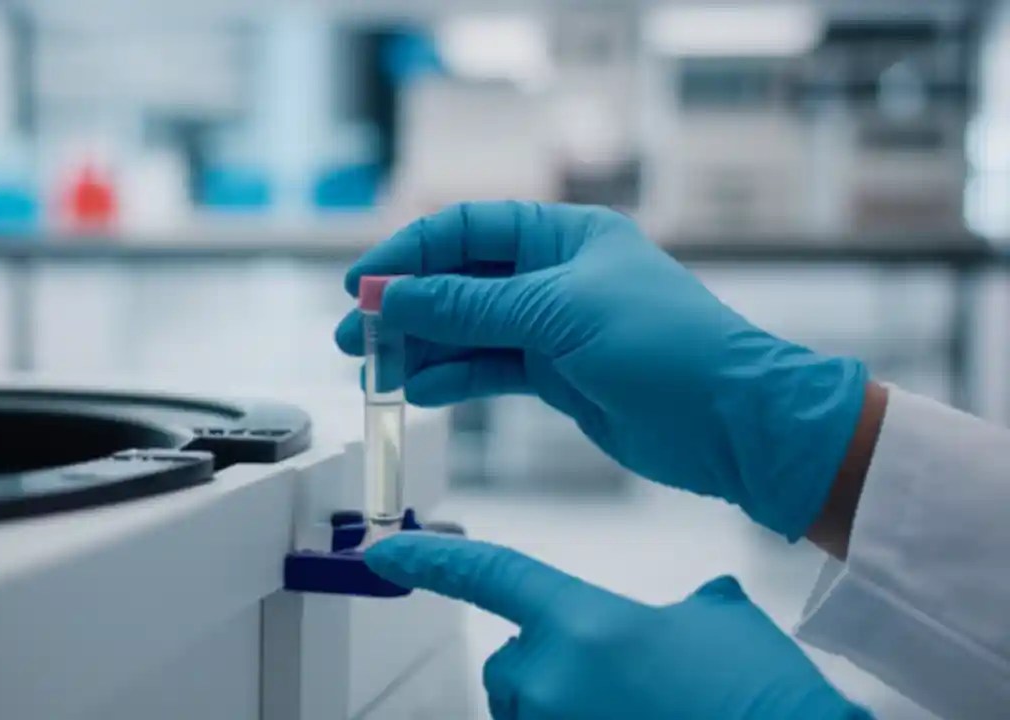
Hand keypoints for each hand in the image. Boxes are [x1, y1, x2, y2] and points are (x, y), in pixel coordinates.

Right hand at [335, 202, 868, 539]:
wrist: (731, 423)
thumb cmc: (664, 347)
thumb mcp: (556, 315)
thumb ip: (468, 306)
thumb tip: (391, 295)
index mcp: (564, 236)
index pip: (466, 231)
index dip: (408, 255)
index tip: (360, 285)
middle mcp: (555, 275)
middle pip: (459, 283)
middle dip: (405, 308)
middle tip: (353, 339)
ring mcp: (554, 327)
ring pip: (469, 331)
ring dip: (420, 348)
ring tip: (373, 372)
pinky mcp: (557, 375)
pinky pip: (490, 369)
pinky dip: (453, 378)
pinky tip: (417, 390)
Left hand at [366, 533, 870, 719]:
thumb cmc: (764, 700)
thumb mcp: (723, 624)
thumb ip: (683, 610)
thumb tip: (689, 614)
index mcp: (585, 623)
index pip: (490, 574)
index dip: (431, 561)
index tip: (383, 556)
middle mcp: (554, 679)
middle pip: (511, 666)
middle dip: (550, 672)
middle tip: (622, 687)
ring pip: (531, 714)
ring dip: (569, 713)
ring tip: (642, 713)